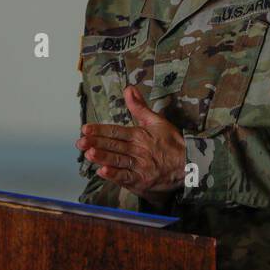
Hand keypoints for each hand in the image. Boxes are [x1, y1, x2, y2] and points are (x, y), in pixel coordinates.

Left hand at [76, 85, 185, 205]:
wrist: (189, 164)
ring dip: (103, 157)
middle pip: (113, 145)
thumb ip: (139, 106)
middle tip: (80, 142)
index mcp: (139, 134)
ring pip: (117, 160)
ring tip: (89, 154)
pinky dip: (114, 175)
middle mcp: (137, 150)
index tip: (85, 129)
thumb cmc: (172, 142)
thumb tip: (129, 88)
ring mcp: (139, 166)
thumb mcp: (157, 120)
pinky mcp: (142, 181)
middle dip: (95, 143)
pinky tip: (102, 172)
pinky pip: (126, 178)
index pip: (115, 131)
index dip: (99, 130)